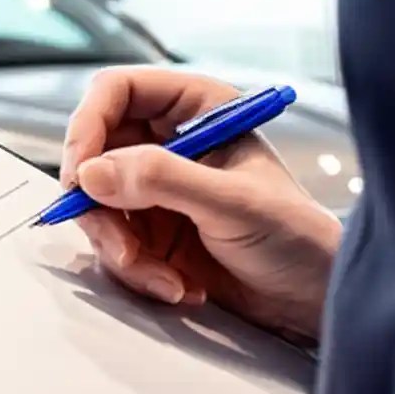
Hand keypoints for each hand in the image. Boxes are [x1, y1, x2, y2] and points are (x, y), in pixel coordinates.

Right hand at [61, 67, 341, 343]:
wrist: (311, 300)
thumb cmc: (295, 237)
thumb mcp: (231, 203)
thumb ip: (162, 180)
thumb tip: (93, 173)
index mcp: (194, 109)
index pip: (116, 93)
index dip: (88, 126)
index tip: (83, 174)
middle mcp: (167, 145)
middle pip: (93, 153)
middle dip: (100, 206)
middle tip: (120, 243)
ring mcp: (154, 193)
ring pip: (96, 208)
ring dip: (120, 250)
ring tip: (164, 276)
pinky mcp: (149, 236)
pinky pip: (112, 248)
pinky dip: (137, 273)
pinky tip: (179, 287)